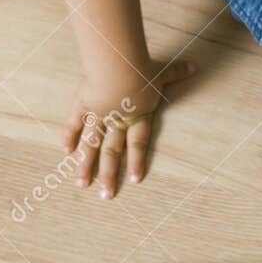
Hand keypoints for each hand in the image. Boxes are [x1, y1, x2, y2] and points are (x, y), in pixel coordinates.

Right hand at [63, 57, 197, 198]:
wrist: (117, 69)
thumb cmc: (142, 71)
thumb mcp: (162, 72)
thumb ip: (176, 72)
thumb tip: (195, 67)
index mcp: (137, 116)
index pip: (138, 144)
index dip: (137, 162)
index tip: (135, 181)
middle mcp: (118, 120)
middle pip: (112, 152)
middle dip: (109, 175)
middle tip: (106, 196)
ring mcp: (99, 115)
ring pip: (91, 145)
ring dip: (86, 165)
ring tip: (82, 184)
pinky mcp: (83, 104)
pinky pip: (75, 123)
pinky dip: (70, 136)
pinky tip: (67, 152)